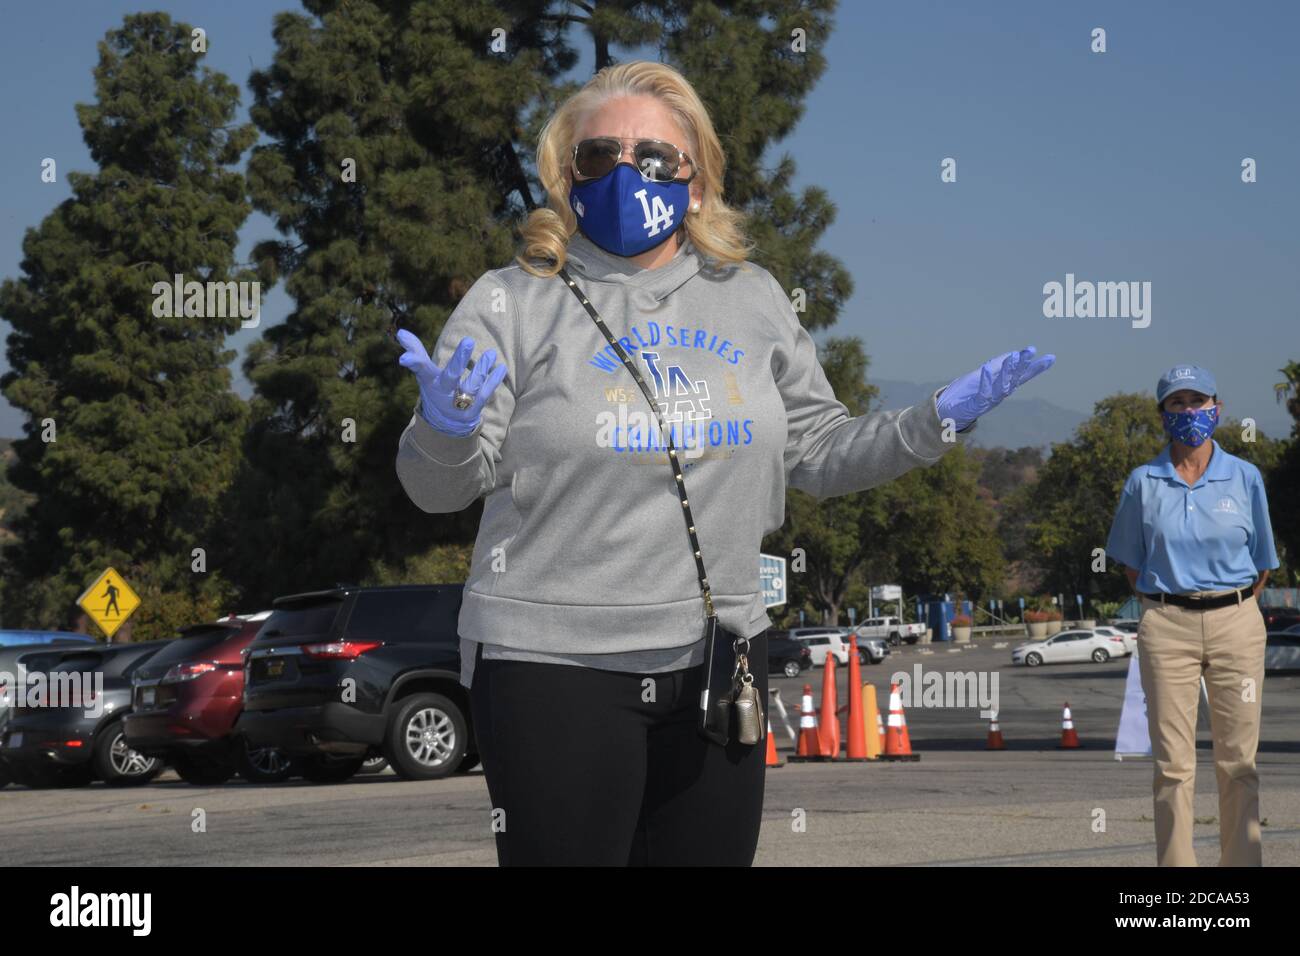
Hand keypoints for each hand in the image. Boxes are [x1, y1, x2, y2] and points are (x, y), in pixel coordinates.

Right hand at [396, 329, 508, 436]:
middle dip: (459, 360)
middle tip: (468, 340)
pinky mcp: (471, 412)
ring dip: (482, 369)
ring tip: (491, 353)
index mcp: (430, 381)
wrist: (445, 424)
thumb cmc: (435, 389)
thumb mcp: (425, 372)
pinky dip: (492, 381)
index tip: (404, 358)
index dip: (414, 362)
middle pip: (451, 376)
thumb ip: (415, 351)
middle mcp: (443, 393)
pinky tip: (501, 368)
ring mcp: (458, 404)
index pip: (421, 369)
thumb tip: (400, 332)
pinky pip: (484, 395)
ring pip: (471, 386)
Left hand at [935, 346, 1054, 430]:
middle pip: (1014, 379)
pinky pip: (982, 394)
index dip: (1036, 368)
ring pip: (1002, 386)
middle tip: (1031, 351)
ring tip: (1013, 356)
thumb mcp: (982, 375)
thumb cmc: (965, 393)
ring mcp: (988, 401)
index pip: (1022, 376)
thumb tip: (1013, 354)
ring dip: (1007, 371)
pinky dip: (986, 382)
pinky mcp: (975, 406)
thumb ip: (997, 365)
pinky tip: (986, 369)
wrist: (945, 412)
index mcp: (1002, 387)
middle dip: (1023, 365)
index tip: (1051, 358)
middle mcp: (998, 394)